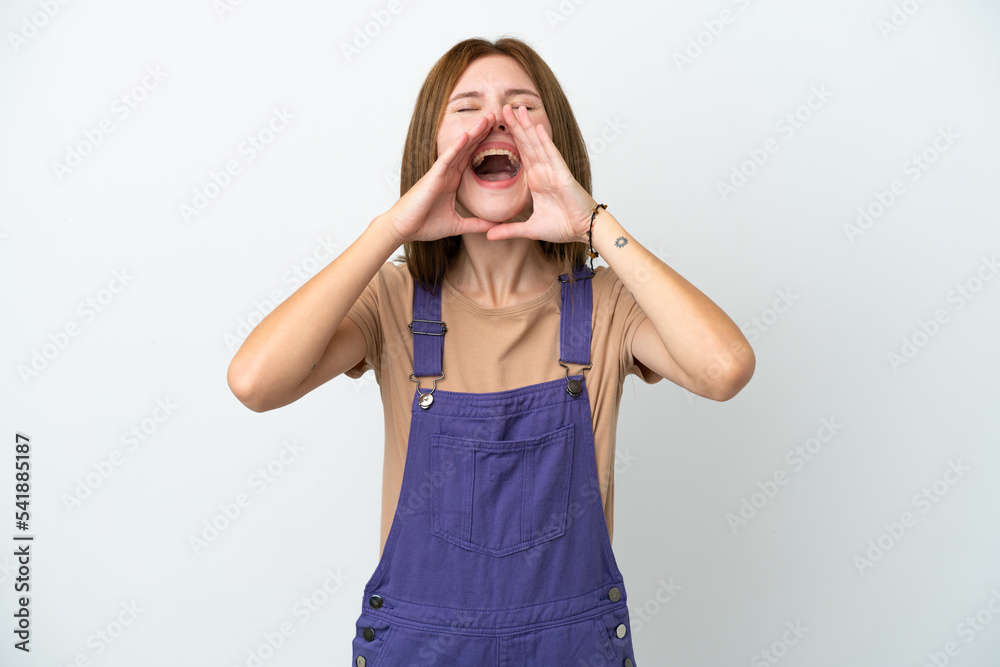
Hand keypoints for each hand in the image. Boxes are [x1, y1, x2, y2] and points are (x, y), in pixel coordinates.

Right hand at [382, 114, 499, 244]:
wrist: (403, 229)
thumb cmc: (424, 225)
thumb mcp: (457, 225)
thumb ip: (476, 224)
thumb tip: (495, 227)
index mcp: (452, 181)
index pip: (470, 158)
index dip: (483, 145)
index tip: (498, 134)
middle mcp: (447, 173)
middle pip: (467, 148)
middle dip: (481, 133)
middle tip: (495, 117)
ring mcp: (439, 173)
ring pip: (459, 149)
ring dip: (473, 133)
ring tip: (487, 119)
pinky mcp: (433, 177)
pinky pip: (446, 159)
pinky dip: (456, 147)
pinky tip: (466, 135)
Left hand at [485, 104, 595, 243]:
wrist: (583, 231)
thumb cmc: (564, 227)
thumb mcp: (529, 230)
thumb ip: (508, 230)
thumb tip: (488, 236)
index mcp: (536, 180)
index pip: (520, 154)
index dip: (510, 139)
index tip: (497, 125)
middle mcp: (543, 172)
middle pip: (526, 144)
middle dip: (515, 126)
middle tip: (502, 107)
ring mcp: (553, 171)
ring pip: (537, 145)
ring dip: (527, 127)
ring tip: (516, 109)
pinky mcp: (563, 175)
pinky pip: (552, 155)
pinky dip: (545, 141)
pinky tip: (537, 127)